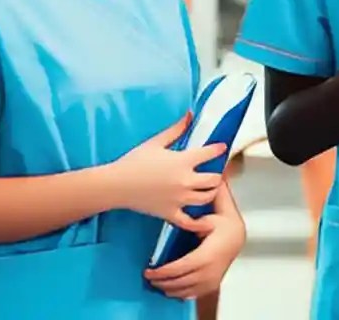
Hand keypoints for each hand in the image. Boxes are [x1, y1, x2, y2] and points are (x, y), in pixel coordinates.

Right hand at [110, 113, 228, 231]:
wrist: (116, 185)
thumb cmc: (134, 161)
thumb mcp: (156, 142)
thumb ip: (176, 129)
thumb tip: (190, 115)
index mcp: (182, 161)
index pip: (209, 154)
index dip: (218, 149)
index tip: (221, 148)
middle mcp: (184, 181)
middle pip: (214, 180)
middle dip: (218, 174)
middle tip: (217, 171)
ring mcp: (179, 199)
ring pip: (207, 198)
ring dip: (212, 192)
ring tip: (210, 188)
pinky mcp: (170, 213)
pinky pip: (190, 222)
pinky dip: (200, 222)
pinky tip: (207, 220)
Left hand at [144, 210, 246, 299]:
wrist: (239, 237)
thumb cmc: (226, 225)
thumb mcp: (212, 215)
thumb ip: (197, 214)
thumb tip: (187, 201)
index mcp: (206, 255)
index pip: (179, 268)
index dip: (163, 272)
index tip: (149, 271)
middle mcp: (208, 271)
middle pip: (180, 282)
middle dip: (162, 281)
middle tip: (149, 277)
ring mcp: (211, 279)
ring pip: (186, 290)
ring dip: (169, 289)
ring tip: (157, 284)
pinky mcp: (213, 283)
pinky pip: (194, 294)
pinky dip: (181, 294)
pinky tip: (172, 291)